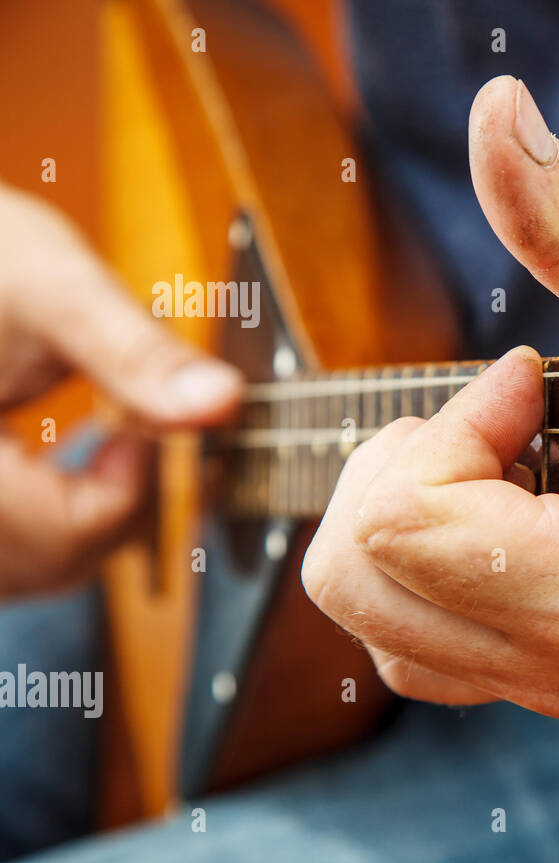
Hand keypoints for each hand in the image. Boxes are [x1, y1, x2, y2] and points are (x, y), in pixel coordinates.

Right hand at [0, 185, 241, 596]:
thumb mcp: (54, 288)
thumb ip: (136, 353)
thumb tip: (224, 401)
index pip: (63, 533)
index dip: (133, 488)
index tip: (145, 428)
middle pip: (50, 560)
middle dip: (119, 507)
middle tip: (140, 435)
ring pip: (31, 566)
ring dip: (88, 519)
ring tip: (112, 444)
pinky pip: (12, 549)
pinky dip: (53, 517)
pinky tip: (74, 463)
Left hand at [301, 77, 558, 715]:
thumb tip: (497, 114)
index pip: (402, 523)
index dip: (452, 424)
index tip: (534, 378)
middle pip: (356, 577)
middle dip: (405, 470)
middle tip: (501, 416)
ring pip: (376, 617)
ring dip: (406, 516)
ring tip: (501, 460)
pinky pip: (423, 645)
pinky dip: (425, 567)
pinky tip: (506, 508)